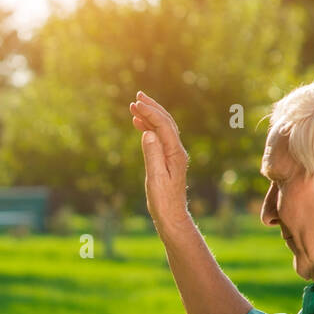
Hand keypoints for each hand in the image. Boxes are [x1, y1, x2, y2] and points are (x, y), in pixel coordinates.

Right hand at [129, 90, 191, 232]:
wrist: (172, 217)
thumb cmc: (163, 201)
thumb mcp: (156, 178)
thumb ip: (152, 154)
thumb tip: (148, 133)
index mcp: (175, 153)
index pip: (162, 126)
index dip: (150, 112)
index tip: (136, 103)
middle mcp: (177, 151)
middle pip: (165, 122)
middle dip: (152, 108)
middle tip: (138, 96)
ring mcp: (173, 155)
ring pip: (162, 129)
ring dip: (150, 116)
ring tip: (136, 106)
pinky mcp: (168, 160)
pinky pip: (159, 138)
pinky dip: (149, 128)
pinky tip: (139, 125)